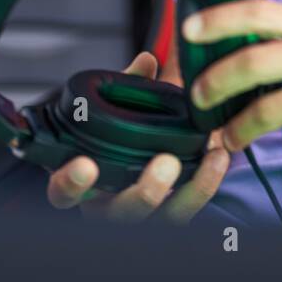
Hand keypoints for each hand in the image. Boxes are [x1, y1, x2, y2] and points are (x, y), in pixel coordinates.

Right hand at [45, 51, 230, 222]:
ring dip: (188, 191)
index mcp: (82, 183)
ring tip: (210, 158)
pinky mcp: (168, 218)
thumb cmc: (118, 136)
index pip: (62, 194)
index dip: (70, 184)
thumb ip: (128, 88)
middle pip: (120, 213)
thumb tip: (147, 61)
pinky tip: (219, 158)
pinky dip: (205, 185)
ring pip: (161, 219)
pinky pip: (188, 211)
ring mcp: (139, 217)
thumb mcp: (116, 112)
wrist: (142, 157)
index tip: (85, 165)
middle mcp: (106, 207)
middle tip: (166, 163)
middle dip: (144, 191)